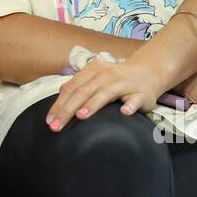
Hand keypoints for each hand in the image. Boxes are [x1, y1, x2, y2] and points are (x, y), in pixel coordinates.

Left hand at [45, 56, 165, 131]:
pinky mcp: (142, 94)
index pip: (72, 87)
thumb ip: (79, 87)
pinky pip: (135, 100)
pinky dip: (129, 106)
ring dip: (93, 104)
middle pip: (84, 91)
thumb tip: (58, 101)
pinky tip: (124, 113)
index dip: (59, 104)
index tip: (49, 121)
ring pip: (106, 93)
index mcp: (94, 69)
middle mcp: (108, 74)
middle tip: (56, 127)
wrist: (147, 73)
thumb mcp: (96, 79)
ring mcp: (125, 83)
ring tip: (80, 116)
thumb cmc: (115, 80)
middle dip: (68, 109)